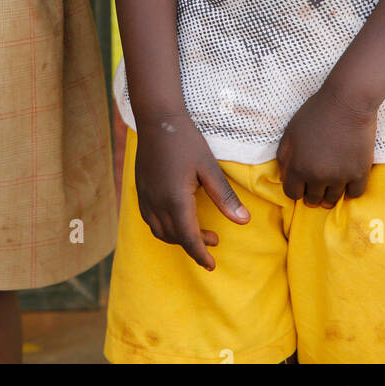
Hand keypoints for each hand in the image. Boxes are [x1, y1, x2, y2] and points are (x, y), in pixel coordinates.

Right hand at [134, 113, 249, 269]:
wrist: (157, 119)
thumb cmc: (186, 141)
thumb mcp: (209, 168)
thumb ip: (224, 197)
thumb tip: (244, 221)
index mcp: (176, 200)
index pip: (189, 238)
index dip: (201, 255)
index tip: (212, 265)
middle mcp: (157, 203)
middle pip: (174, 238)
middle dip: (194, 245)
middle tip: (215, 239)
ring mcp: (145, 197)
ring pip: (160, 231)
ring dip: (178, 237)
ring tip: (198, 230)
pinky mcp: (140, 190)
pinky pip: (150, 219)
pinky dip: (164, 227)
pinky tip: (177, 218)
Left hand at [276, 84, 376, 206]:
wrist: (347, 101)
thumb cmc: (316, 112)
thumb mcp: (290, 131)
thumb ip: (284, 156)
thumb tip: (284, 178)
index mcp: (298, 166)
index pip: (292, 194)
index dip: (295, 190)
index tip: (301, 185)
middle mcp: (318, 176)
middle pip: (313, 199)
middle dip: (312, 194)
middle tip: (317, 185)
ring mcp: (340, 177)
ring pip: (333, 200)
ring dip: (330, 195)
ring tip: (331, 185)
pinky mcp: (360, 173)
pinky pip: (355, 194)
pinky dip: (350, 190)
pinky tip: (347, 181)